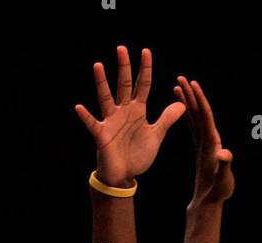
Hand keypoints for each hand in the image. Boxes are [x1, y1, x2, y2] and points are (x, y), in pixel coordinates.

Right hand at [76, 46, 184, 186]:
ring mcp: (111, 121)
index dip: (145, 69)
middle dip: (124, 68)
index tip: (146, 51)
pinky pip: (93, 124)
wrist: (125, 175)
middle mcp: (123, 111)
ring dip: (102, 83)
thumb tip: (182, 104)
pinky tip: (79, 107)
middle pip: (124, 85)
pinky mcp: (102, 135)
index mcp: (137, 111)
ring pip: (106, 98)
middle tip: (122, 48)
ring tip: (98, 65)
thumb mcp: (155, 136)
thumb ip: (167, 119)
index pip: (142, 85)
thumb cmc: (137, 155)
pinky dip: (86, 116)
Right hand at [174, 76, 234, 206]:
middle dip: (191, 94)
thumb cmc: (218, 194)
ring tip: (177, 87)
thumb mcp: (223, 180)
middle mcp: (211, 140)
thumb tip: (225, 153)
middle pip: (199, 112)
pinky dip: (186, 116)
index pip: (206, 116)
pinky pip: (192, 127)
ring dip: (187, 102)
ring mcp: (205, 144)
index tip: (192, 83)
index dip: (199, 99)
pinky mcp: (200, 149)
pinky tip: (180, 109)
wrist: (211, 203)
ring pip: (194, 117)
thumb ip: (225, 166)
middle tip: (180, 78)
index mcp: (214, 143)